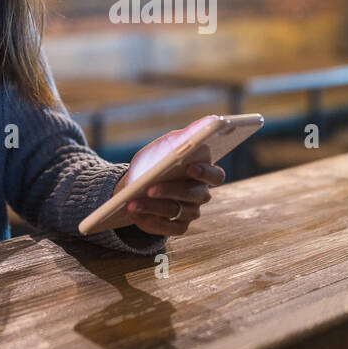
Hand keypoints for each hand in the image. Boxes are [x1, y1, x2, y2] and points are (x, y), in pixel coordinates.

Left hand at [113, 116, 226, 235]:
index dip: (205, 172)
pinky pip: (167, 229)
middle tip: (149, 188)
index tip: (189, 167)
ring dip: (153, 207)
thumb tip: (210, 120)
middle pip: (194, 195)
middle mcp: (201, 194)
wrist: (136, 183)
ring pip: (176, 212)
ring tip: (132, 202)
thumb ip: (186, 136)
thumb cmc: (156, 161)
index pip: (216, 175)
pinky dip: (149, 221)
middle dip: (170, 191)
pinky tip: (134, 213)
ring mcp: (191, 212)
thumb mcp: (166, 145)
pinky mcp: (177, 227)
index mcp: (204, 173)